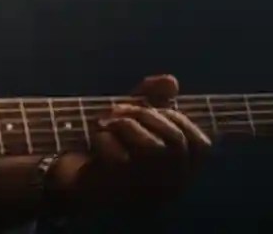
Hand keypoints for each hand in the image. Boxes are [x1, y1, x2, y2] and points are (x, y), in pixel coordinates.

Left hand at [47, 74, 209, 213]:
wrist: (71, 178)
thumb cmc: (107, 148)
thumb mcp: (131, 117)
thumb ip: (152, 98)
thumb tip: (171, 80)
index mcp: (181, 173)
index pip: (201, 145)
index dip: (179, 119)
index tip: (150, 109)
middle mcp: (171, 188)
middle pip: (176, 141)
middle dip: (146, 114)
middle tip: (117, 110)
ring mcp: (146, 192)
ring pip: (152, 149)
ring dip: (125, 125)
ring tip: (105, 123)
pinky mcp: (118, 191)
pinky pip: (120, 158)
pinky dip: (104, 139)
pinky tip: (96, 141)